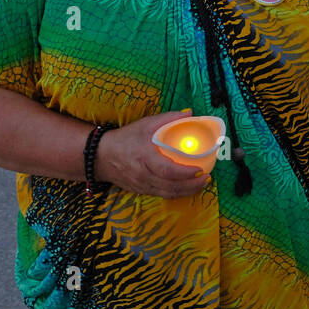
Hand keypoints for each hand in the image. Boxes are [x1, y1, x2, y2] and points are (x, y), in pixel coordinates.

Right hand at [96, 110, 211, 197]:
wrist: (101, 156)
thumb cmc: (126, 138)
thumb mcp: (145, 124)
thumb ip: (168, 118)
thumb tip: (190, 113)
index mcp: (144, 157)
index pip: (166, 170)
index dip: (184, 173)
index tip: (200, 169)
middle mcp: (142, 175)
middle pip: (170, 186)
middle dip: (191, 185)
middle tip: (207, 178)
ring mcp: (141, 185)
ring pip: (167, 193)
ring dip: (187, 191)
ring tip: (202, 183)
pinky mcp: (141, 191)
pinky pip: (161, 195)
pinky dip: (177, 193)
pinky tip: (188, 187)